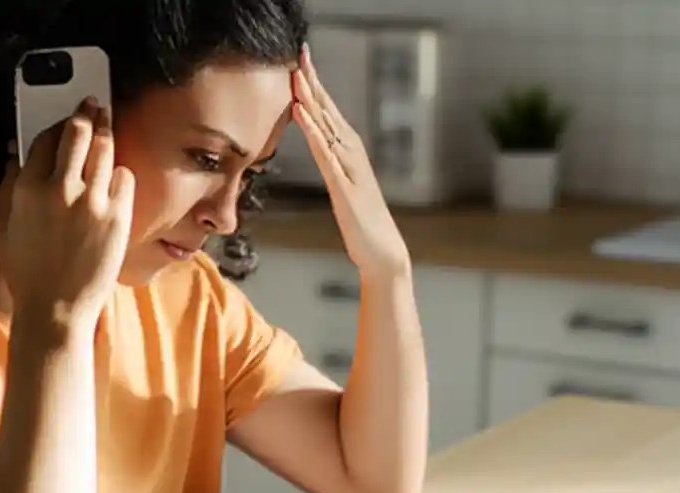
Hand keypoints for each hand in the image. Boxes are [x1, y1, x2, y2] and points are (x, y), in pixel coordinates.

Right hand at [0, 96, 135, 331]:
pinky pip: (124, 177)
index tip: (63, 116)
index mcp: (27, 189)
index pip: (42, 139)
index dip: (54, 122)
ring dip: (107, 130)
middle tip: (93, 103)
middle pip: (77, 134)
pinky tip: (115, 171)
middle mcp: (60, 189)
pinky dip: (119, 170)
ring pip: (105, 149)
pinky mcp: (118, 216)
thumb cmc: (27, 271)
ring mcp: (93, 202)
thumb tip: (14, 155)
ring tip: (108, 120)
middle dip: (86, 113)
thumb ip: (7, 187)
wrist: (57, 308)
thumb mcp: (3, 227)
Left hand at [293, 46, 410, 278]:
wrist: (383, 253)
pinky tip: (301, 113)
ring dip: (312, 100)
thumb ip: (333, 166)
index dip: (316, 87)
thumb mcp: (344, 187)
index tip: (302, 61)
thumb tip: (320, 147)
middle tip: (302, 52)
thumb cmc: (363, 224)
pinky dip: (313, 131)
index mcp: (350, 153)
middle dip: (314, 82)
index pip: (329, 114)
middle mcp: (352, 155)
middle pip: (329, 111)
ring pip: (328, 127)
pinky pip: (325, 154)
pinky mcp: (344, 187)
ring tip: (297, 75)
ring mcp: (349, 169)